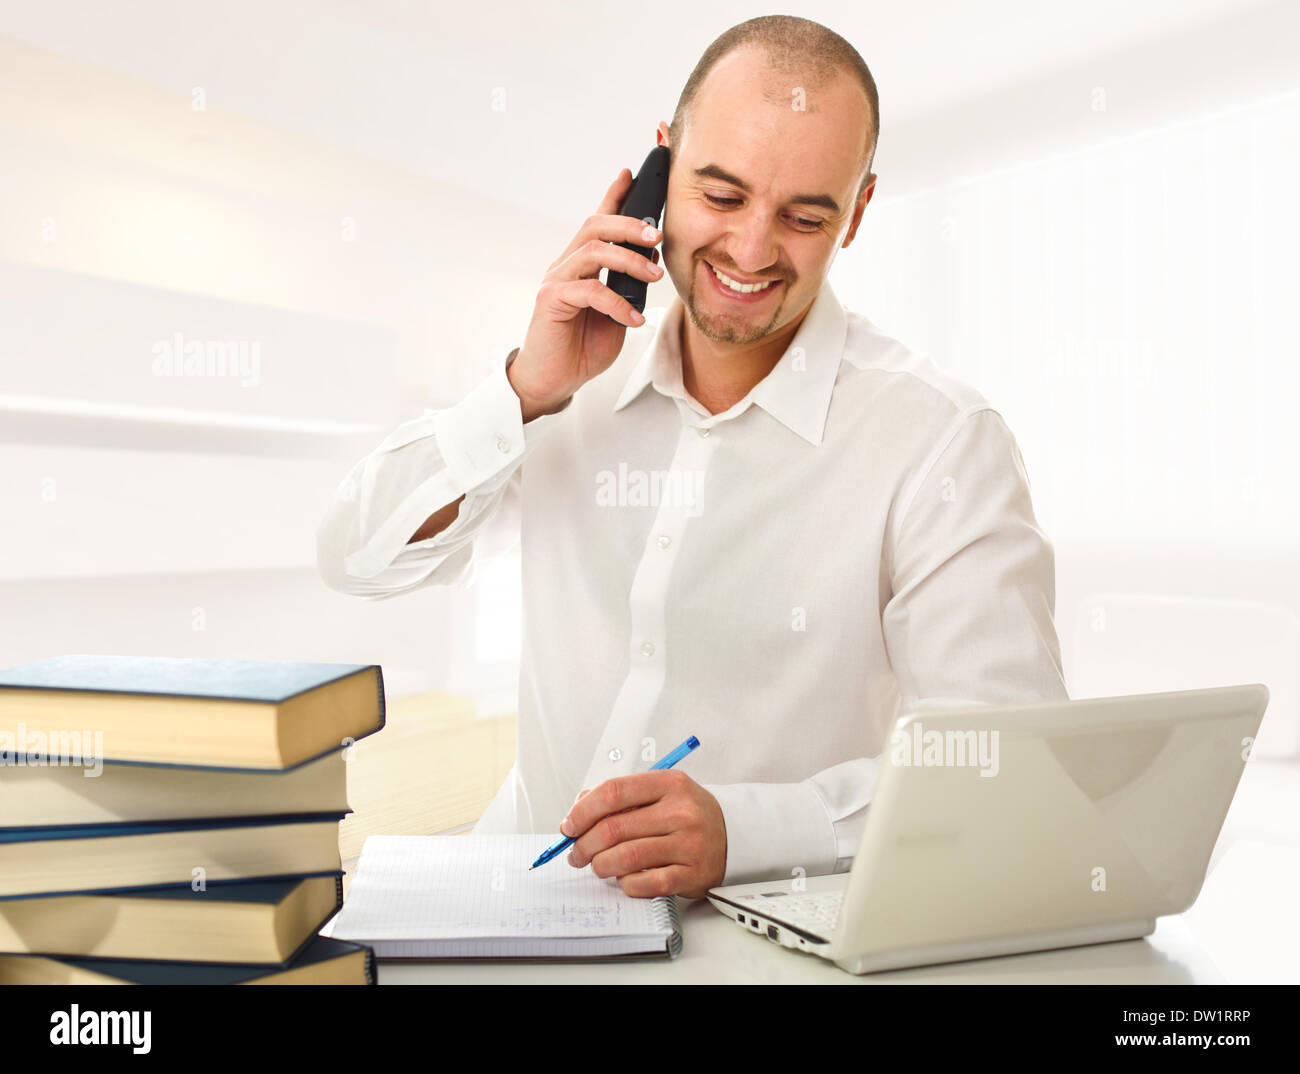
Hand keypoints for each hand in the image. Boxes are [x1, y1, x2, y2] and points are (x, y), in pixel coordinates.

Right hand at [507, 168, 663, 420]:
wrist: (552, 381)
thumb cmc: (582, 348)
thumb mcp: (616, 315)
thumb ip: (627, 291)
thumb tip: (648, 271)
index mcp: (582, 265)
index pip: (598, 221)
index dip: (614, 195)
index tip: (633, 173)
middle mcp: (566, 266)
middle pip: (595, 226)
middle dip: (630, 224)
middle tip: (658, 236)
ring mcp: (556, 281)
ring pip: (593, 251)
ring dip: (629, 260)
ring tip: (653, 277)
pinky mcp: (551, 301)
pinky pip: (589, 290)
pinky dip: (617, 303)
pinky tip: (633, 318)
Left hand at [560, 770, 726, 898]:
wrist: (733, 834)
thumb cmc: (687, 813)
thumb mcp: (659, 791)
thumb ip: (620, 796)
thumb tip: (578, 808)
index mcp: (669, 784)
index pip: (613, 792)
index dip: (583, 811)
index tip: (569, 825)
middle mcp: (681, 812)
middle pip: (614, 828)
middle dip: (584, 844)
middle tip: (576, 853)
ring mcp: (689, 844)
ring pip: (626, 857)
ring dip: (600, 865)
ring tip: (597, 866)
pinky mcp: (692, 875)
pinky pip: (645, 884)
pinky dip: (626, 884)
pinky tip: (624, 878)